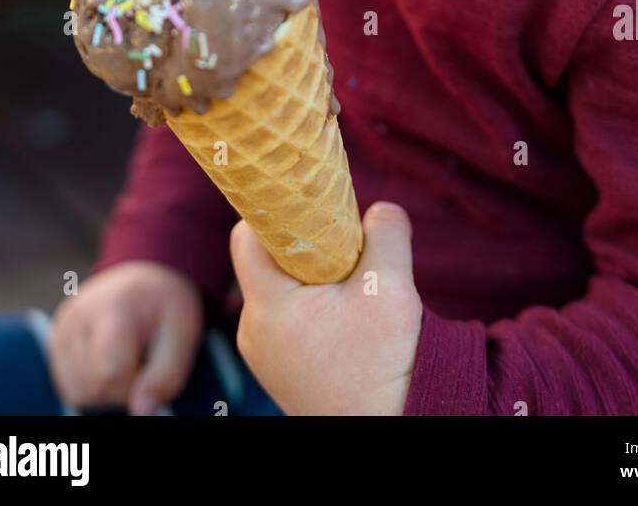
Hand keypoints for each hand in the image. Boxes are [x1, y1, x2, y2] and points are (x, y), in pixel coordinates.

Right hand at [48, 260, 203, 414]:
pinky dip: (93, 385)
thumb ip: (166, 375)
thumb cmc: (165, 306)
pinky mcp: (54, 341)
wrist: (144, 279)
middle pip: (94, 387)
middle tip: (142, 358)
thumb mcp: (183, 333)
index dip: (136, 381)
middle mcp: (77, 317)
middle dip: (123, 386)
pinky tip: (109, 361)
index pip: (111, 373)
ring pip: (78, 393)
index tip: (152, 362)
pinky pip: (70, 387)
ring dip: (107, 388)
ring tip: (126, 357)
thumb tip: (142, 413)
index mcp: (112, 308)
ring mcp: (61, 330)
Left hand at [230, 201, 422, 414]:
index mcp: (267, 306)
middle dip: (306, 245)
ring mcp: (265, 354)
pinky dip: (315, 306)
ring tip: (353, 287)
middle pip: (267, 261)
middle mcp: (253, 330)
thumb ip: (386, 233)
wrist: (387, 431)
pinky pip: (289, 318)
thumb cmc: (383, 366)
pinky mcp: (282, 369)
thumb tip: (380, 210)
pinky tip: (348, 316)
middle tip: (346, 246)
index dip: (275, 211)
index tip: (311, 205)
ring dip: (314, 278)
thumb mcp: (391, 287)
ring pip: (281, 289)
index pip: (246, 235)